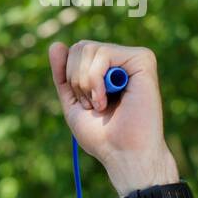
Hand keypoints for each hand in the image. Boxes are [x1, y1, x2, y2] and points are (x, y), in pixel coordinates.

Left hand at [48, 40, 177, 194]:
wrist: (124, 154)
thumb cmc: (102, 136)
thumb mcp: (73, 103)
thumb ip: (63, 76)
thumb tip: (55, 44)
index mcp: (106, 70)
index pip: (76, 52)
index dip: (70, 78)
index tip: (84, 104)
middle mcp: (120, 60)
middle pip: (80, 47)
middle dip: (76, 80)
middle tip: (92, 106)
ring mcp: (132, 58)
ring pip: (89, 49)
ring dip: (85, 84)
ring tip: (101, 105)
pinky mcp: (143, 58)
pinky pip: (103, 53)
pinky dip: (95, 81)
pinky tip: (107, 99)